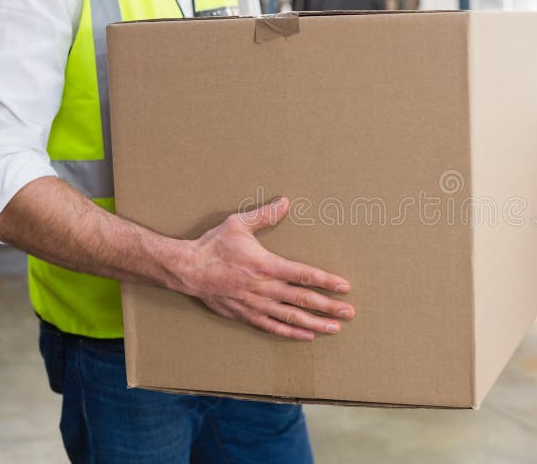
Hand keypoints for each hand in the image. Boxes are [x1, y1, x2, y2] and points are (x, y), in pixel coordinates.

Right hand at [170, 197, 354, 340]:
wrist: (187, 269)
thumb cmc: (213, 245)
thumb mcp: (237, 224)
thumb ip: (264, 215)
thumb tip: (285, 202)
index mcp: (266, 265)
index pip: (303, 274)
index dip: (326, 281)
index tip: (344, 287)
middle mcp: (264, 288)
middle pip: (302, 299)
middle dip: (328, 306)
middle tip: (349, 312)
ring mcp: (255, 304)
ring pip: (291, 317)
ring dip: (315, 323)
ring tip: (335, 328)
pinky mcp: (245, 315)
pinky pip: (272, 326)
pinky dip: (291, 332)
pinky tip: (307, 335)